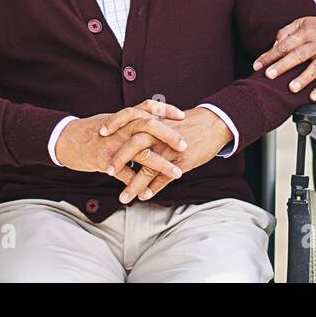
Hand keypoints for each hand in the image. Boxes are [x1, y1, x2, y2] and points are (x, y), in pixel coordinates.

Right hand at [55, 99, 187, 186]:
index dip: (166, 110)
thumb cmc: (90, 131)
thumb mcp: (111, 121)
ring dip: (161, 164)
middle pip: (149, 126)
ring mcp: (113, 144)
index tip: (181, 116)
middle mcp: (121, 128)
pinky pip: (124, 174)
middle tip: (185, 145)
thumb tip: (149, 119)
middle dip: (169, 135)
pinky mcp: (104, 160)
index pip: (148, 107)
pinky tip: (147, 193)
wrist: (64, 139)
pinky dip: (136, 184)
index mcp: (124, 117)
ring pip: (141, 153)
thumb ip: (130, 121)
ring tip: (177, 173)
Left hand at [100, 106, 232, 203]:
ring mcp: (171, 148)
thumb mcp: (168, 119)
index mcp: (155, 121)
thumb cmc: (189, 123)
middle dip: (119, 158)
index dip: (114, 124)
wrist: (214, 124)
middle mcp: (160, 134)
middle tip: (106, 170)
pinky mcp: (182, 161)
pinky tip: (145, 196)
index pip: (130, 119)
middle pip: (134, 145)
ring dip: (134, 184)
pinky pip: (164, 178)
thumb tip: (132, 132)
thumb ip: (150, 125)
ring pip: (148, 167)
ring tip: (124, 197)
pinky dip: (154, 188)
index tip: (101, 134)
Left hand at [253, 13, 315, 99]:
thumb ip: (286, 32)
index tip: (258, 65)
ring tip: (292, 88)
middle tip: (270, 75)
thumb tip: (274, 45)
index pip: (285, 45)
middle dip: (283, 66)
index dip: (270, 55)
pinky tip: (313, 96)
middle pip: (298, 55)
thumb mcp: (303, 22)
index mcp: (306, 33)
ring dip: (303, 79)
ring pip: (315, 68)